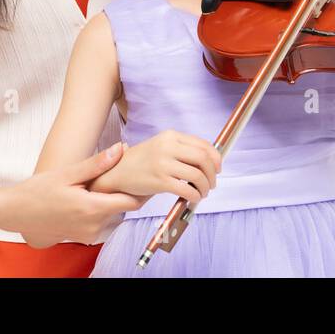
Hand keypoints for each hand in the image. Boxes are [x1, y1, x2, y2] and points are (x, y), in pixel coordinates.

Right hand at [0, 143, 150, 247]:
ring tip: (105, 179)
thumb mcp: (67, 173)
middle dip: (125, 189)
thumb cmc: (37, 191)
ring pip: (111, 213)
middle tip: (123, 169)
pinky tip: (90, 193)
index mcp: (92, 209)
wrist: (13, 213)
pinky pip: (100, 220)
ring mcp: (87, 234)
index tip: (141, 173)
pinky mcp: (81, 236)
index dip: (140, 187)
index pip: (132, 202)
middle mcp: (93, 226)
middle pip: (123, 207)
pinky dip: (100, 207)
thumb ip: (97, 164)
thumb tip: (122, 149)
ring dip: (111, 198)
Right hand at [88, 130, 221, 205]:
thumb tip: (208, 161)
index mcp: (171, 136)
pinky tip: (193, 198)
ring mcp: (163, 163)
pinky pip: (185, 189)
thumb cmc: (142, 161)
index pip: (203, 145)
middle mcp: (168, 147)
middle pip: (203, 158)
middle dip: (213, 173)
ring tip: (203, 192)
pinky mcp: (159, 180)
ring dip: (205, 186)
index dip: (216, 158)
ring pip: (197, 175)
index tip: (218, 168)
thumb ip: (182, 150)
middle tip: (212, 183)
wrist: (116, 172)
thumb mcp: (162, 146)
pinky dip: (195, 195)